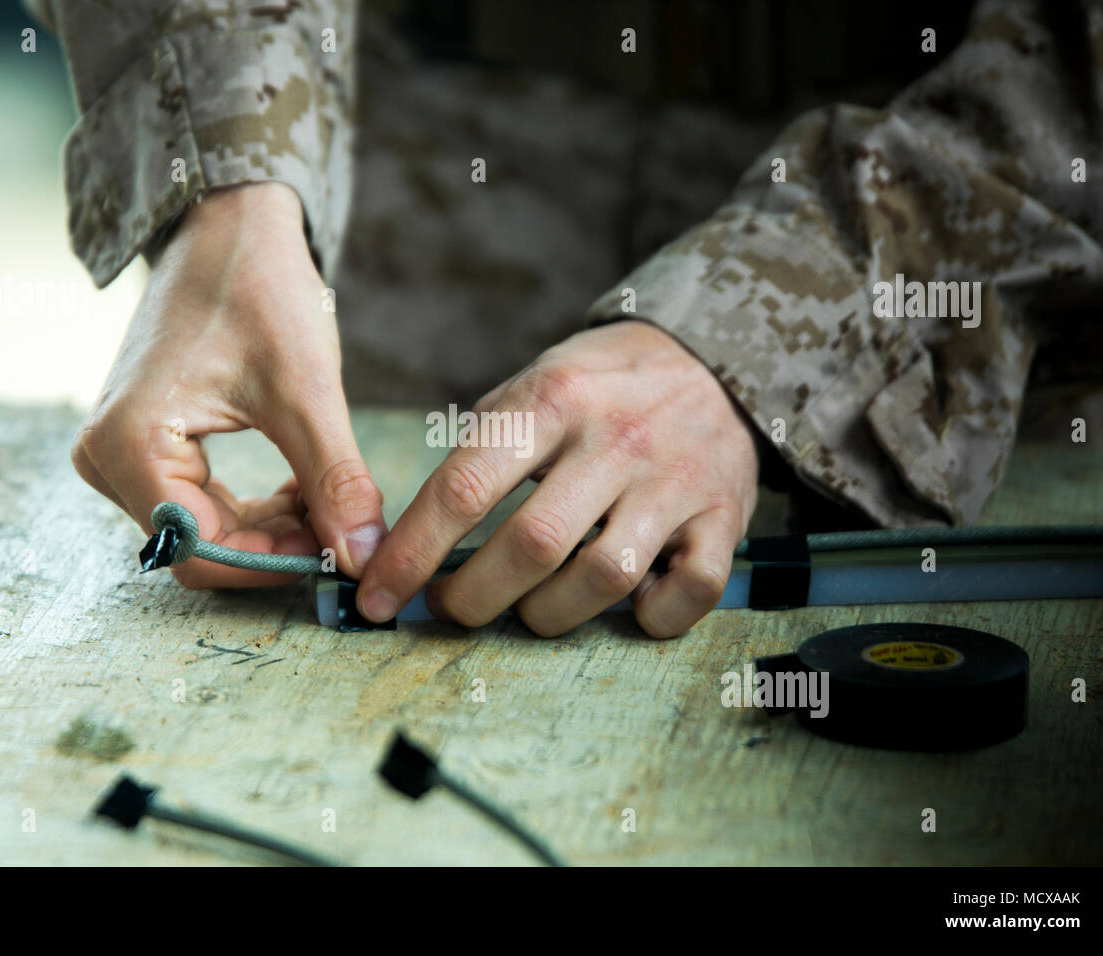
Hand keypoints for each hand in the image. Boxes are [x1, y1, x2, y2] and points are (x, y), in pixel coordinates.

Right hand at [71, 183, 386, 587]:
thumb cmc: (259, 288)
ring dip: (272, 530)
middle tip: (347, 531)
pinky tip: (305, 487)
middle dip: (277, 548)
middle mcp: (105, 457)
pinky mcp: (142, 447)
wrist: (228, 226)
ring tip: (332, 500)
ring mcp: (118, 454)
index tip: (343, 557)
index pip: (201, 549)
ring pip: (204, 532)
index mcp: (128, 443)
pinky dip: (256, 510)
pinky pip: (201, 506)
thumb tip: (365, 560)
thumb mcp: (308, 392)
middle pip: (199, 547)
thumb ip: (335, 481)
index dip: (276, 564)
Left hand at [355, 320, 758, 636]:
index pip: (466, 486)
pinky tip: (627, 604)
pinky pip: (689, 592)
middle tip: (452, 607)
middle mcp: (615, 440)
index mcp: (553, 400)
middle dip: (473, 597)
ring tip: (530, 606)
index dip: (412, 554)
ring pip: (603, 578)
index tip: (377, 597)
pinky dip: (651, 616)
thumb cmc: (601, 387)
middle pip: (532, 545)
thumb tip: (409, 535)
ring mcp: (676, 481)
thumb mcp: (535, 384)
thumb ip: (480, 449)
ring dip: (549, 614)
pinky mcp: (725, 517)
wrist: (714, 360)